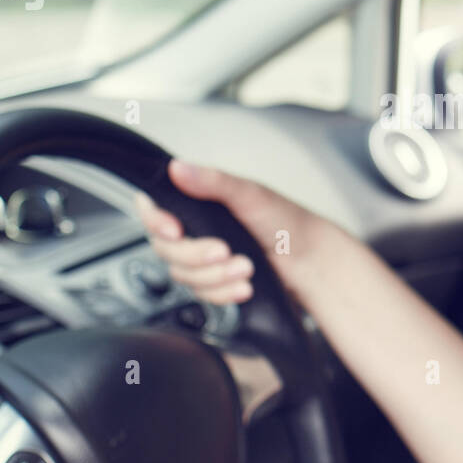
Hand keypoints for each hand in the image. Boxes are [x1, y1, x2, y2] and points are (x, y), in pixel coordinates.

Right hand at [136, 157, 346, 307]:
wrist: (310, 259)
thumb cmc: (286, 220)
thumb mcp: (250, 194)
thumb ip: (213, 182)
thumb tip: (178, 168)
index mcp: (197, 199)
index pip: (153, 208)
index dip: (155, 221)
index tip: (173, 230)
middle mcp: (194, 227)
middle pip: (165, 249)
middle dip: (197, 255)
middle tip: (225, 251)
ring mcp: (202, 256)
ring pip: (182, 275)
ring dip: (215, 276)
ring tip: (246, 267)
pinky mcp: (212, 280)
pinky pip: (201, 295)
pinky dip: (223, 293)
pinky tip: (244, 285)